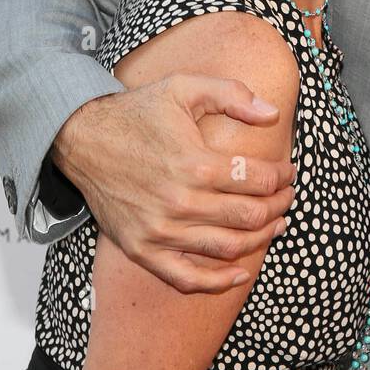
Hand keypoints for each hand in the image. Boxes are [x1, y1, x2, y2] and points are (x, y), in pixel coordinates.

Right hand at [52, 74, 296, 293]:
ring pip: (229, 248)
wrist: (82, 138)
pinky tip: (239, 274)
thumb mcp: (184, 87)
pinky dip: (218, 281)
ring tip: (275, 224)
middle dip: (278, 206)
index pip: (258, 180)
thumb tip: (272, 113)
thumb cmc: (137, 112)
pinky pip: (187, 278)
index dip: (281, 177)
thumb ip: (232, 94)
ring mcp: (160, 231)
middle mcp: (180, 203)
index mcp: (196, 165)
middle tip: (286, 197)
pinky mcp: (142, 250)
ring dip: (261, 239)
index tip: (287, 172)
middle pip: (250, 216)